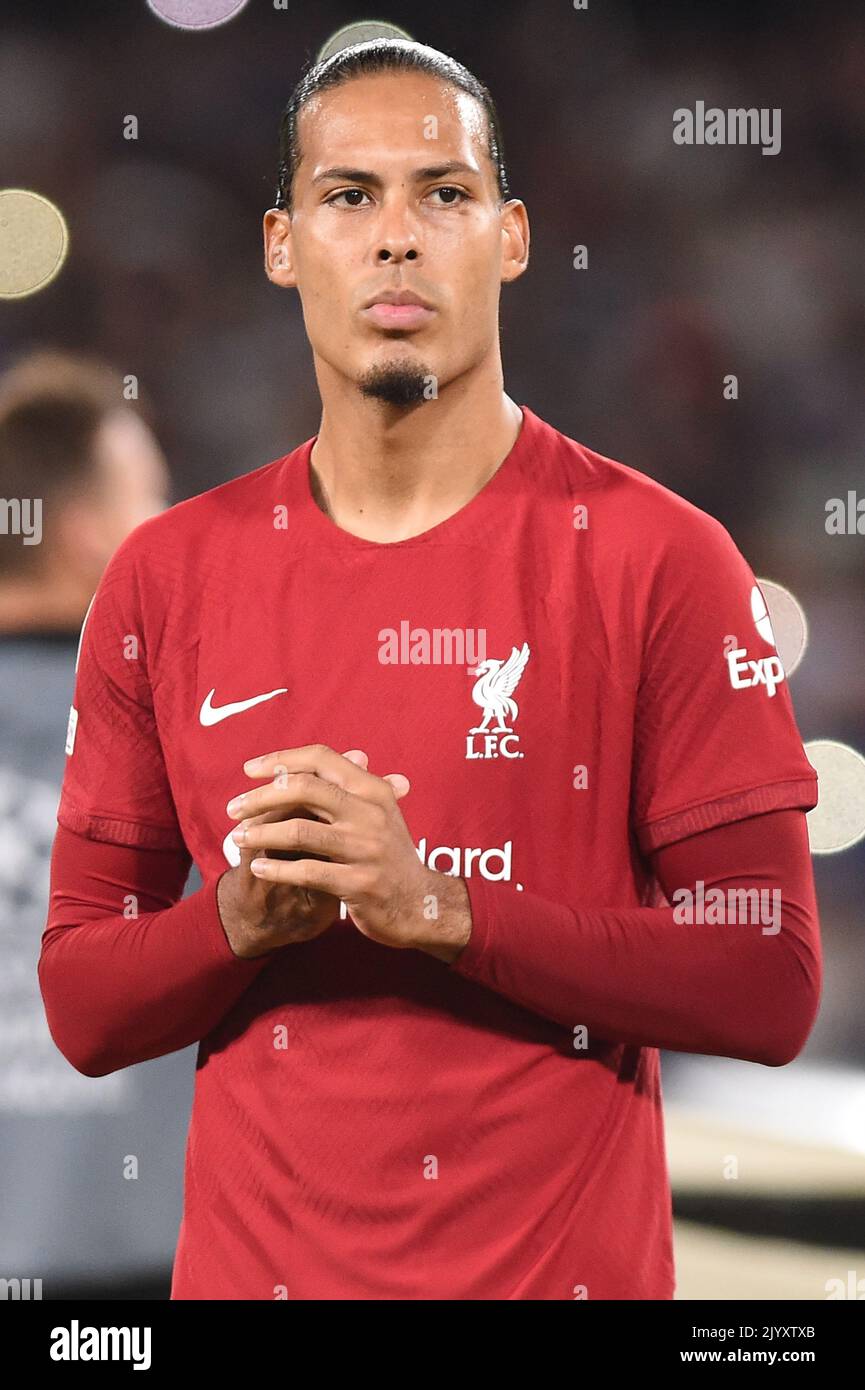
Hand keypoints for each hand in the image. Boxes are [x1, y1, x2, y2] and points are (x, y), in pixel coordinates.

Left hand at [226, 743, 469, 956]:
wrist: (421, 905)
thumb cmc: (393, 857)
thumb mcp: (383, 815)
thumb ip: (360, 787)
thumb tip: (354, 753)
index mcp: (374, 790)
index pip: (322, 758)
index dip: (283, 759)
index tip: (250, 769)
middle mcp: (371, 813)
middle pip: (305, 789)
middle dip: (260, 797)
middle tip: (233, 808)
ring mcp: (366, 849)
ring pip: (300, 831)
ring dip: (261, 834)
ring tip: (238, 838)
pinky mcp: (358, 883)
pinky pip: (307, 871)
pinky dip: (276, 869)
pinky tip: (258, 868)